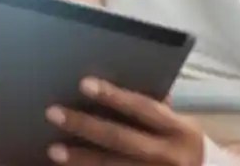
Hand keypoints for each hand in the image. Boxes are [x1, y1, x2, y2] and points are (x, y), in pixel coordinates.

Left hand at [46, 78, 204, 165]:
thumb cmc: (186, 146)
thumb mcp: (181, 125)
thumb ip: (155, 108)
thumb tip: (118, 82)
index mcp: (179, 130)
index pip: (142, 108)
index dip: (113, 96)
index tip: (83, 83)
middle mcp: (169, 156)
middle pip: (121, 140)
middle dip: (85, 126)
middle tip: (53, 113)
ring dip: (81, 159)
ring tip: (53, 150)